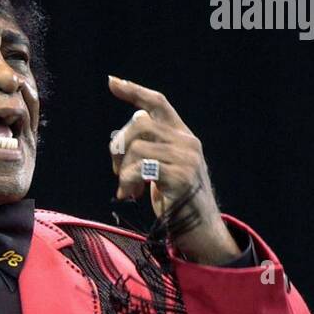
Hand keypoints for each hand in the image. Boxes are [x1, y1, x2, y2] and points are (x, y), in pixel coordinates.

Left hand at [107, 75, 241, 264]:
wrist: (202, 231)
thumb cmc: (178, 203)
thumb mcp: (165, 170)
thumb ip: (151, 151)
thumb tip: (120, 142)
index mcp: (183, 136)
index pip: (158, 103)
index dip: (134, 91)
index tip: (112, 82)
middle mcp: (187, 142)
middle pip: (139, 123)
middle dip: (119, 146)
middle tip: (118, 172)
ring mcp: (185, 158)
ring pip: (136, 147)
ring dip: (122, 171)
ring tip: (127, 190)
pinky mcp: (179, 177)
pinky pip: (140, 168)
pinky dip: (127, 182)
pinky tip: (131, 195)